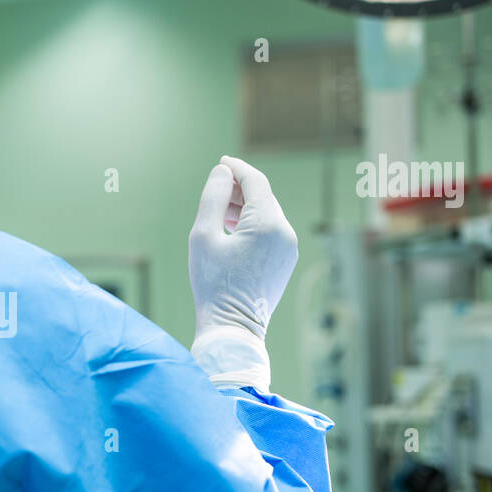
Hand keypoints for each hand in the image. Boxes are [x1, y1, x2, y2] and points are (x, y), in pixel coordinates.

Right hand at [187, 156, 297, 389]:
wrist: (233, 328)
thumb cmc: (213, 284)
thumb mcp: (203, 235)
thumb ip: (213, 198)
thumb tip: (222, 172)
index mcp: (268, 223)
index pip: (255, 181)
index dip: (237, 168)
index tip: (221, 163)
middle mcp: (285, 232)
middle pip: (264, 197)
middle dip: (240, 188)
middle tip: (216, 185)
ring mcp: (289, 249)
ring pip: (268, 215)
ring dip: (245, 207)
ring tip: (220, 210)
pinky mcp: (286, 262)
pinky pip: (271, 232)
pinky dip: (253, 225)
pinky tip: (232, 231)